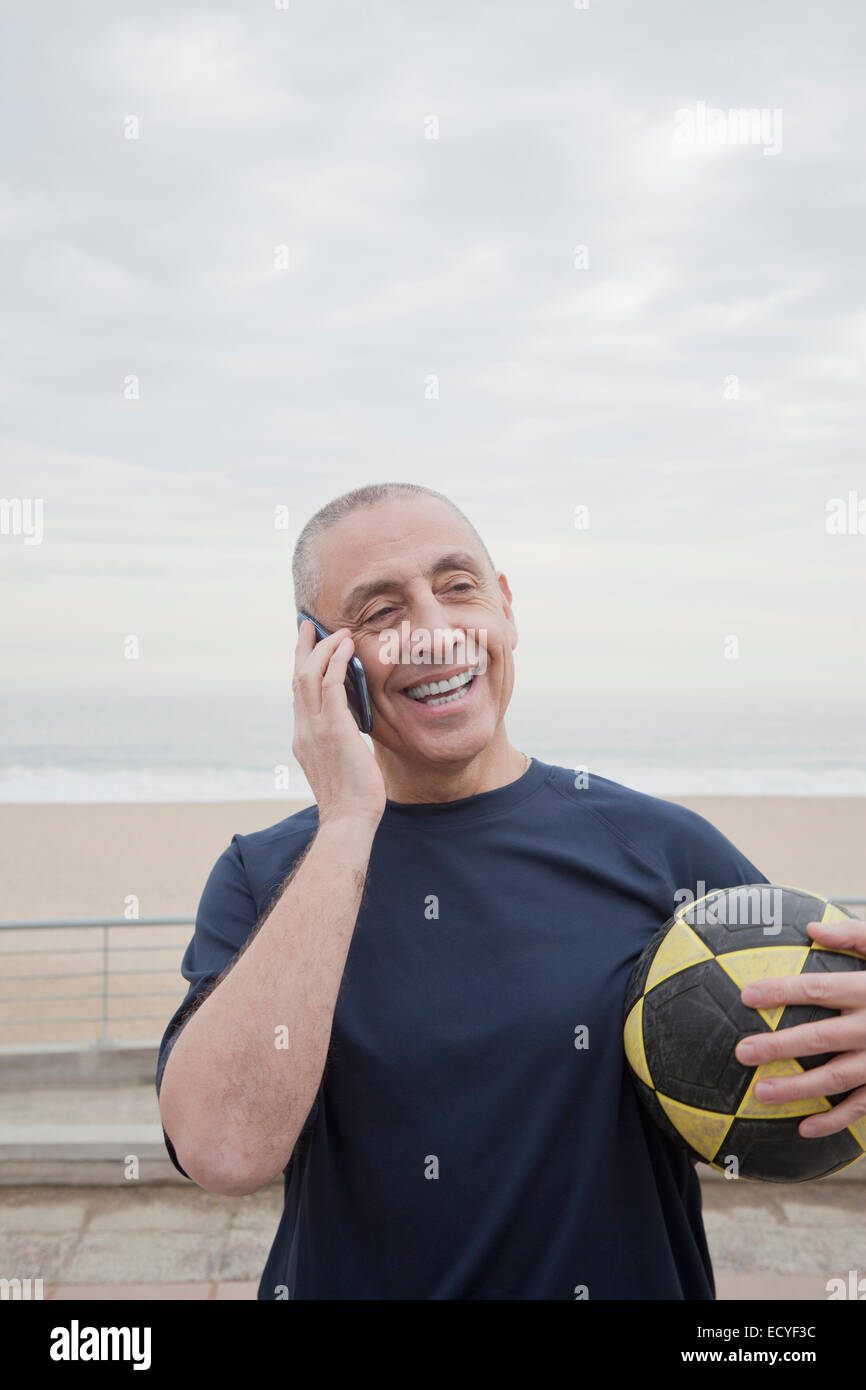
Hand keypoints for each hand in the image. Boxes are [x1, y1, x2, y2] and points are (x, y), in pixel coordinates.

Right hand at [291, 620, 385, 830]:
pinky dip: (337, 663)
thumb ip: (340, 738)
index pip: (298, 694)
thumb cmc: (352, 797)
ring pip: (310, 676)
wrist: (349, 820)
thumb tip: (352, 723)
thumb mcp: (340, 761)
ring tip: (337, 633)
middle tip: (309, 625)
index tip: (309, 648)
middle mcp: (303, 729)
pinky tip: (346, 649)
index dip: (302, 667)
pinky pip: (331, 686)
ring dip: (324, 650)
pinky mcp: (334, 730)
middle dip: (304, 649)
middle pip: (297, 678)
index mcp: (303, 737)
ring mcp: (315, 729)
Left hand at [733, 918, 865, 1137]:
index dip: (781, 992)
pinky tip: (804, 1128)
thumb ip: (855, 935)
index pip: (817, 989)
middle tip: (743, 1052)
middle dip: (779, 1046)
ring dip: (798, 1088)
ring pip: (836, 1077)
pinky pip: (862, 1106)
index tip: (747, 997)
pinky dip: (835, 1120)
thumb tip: (813, 929)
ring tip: (760, 1093)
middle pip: (820, 1037)